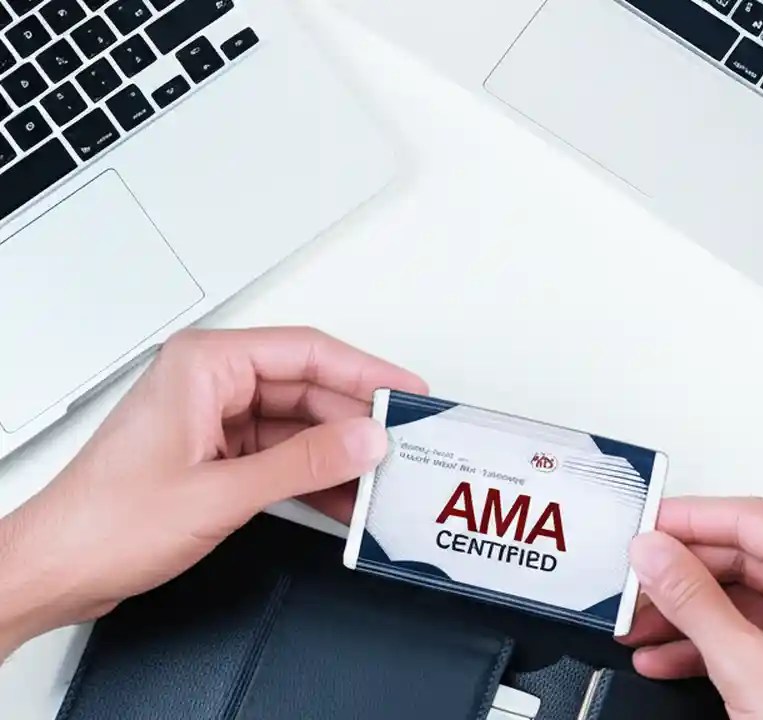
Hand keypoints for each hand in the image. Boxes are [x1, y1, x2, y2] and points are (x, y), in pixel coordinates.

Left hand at [0, 328, 426, 656]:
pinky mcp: (216, 457)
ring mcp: (213, 421)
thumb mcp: (221, 492)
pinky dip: (313, 477)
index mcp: (203, 365)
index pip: (305, 352)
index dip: (364, 371)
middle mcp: (209, 384)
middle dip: (355, 420)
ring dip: (338, 453)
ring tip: (381, 474)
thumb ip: (303, 464)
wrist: (56, 570)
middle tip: (404, 441)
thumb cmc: (103, 521)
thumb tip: (364, 440)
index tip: (405, 392)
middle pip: (306, 388)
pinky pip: (281, 456)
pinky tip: (346, 498)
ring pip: (298, 426)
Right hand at [623, 498, 762, 719]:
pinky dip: (714, 642)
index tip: (644, 527)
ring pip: (746, 597)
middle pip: (745, 556)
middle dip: (681, 577)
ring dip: (690, 614)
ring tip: (641, 627)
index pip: (749, 519)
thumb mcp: (747, 664)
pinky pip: (760, 629)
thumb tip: (656, 554)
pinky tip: (670, 656)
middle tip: (635, 586)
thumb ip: (693, 601)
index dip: (688, 520)